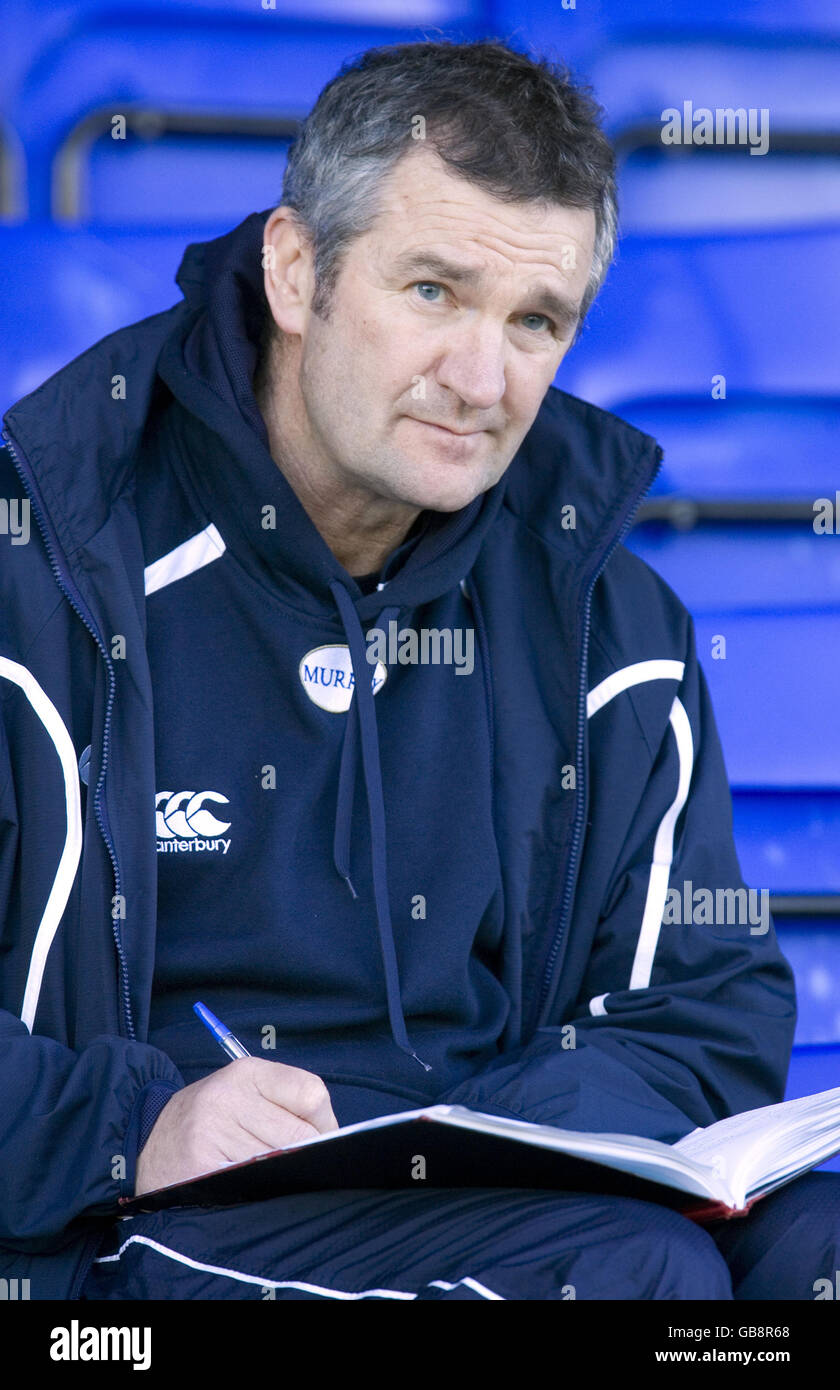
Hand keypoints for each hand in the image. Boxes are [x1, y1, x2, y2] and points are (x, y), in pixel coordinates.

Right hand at [134, 1057, 337, 1195]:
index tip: (318, 1139)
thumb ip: (288, 1105)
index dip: (324, 1124)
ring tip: (265, 1173)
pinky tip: (248, 1186)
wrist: (145, 1141)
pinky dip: (258, 1190)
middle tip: (292, 1164)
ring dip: (281, 1176)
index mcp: (246, 1072)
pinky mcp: (201, 1167)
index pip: (311, 1094)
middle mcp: (228, 1096)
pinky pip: (252, 1184)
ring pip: (278, 1163)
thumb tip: (333, 1139)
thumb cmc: (210, 1118)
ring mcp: (212, 1131)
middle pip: (299, 1135)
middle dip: (305, 1156)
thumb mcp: (244, 1093)